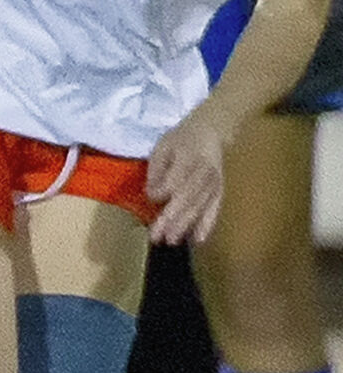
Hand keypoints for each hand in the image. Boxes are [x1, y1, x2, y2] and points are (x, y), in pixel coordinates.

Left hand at [145, 107, 228, 244]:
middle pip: (187, 199)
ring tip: (171, 241)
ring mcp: (215, 184)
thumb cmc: (180, 140)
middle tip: (157, 236)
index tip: (151, 199)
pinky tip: (198, 239)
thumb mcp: (162, 147)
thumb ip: (157, 170)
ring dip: (185, 225)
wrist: (211, 131)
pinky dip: (207, 225)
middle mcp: (205, 173)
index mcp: (190, 158)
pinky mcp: (220, 191)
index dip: (163, 191)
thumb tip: (153, 195)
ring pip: (199, 207)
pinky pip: (214, 210)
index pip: (176, 180)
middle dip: (172, 219)